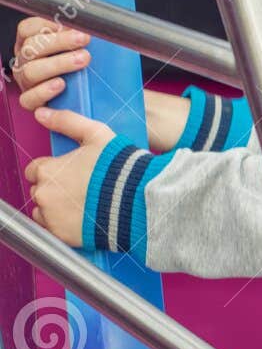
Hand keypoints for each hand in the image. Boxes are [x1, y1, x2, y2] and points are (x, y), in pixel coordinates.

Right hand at [10, 17, 91, 110]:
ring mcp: (26, 81)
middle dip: (60, 41)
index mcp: (31, 43)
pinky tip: (61, 85)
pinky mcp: (30, 101)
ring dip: (58, 64)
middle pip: (31, 47)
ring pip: (31, 70)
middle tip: (84, 39)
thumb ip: (78, 34)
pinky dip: (45, 91)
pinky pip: (30, 97)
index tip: (72, 24)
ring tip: (82, 60)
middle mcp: (25, 61)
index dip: (47, 24)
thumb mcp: (79, 47)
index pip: (28, 28)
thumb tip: (91, 22)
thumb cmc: (78, 66)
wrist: (78, 98)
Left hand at [24, 108, 117, 246]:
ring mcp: (52, 217)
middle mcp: (44, 194)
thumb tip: (41, 113)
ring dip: (57, 209)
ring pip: (44, 212)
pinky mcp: (63, 236)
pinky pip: (55, 231)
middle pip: (40, 191)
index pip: (36, 170)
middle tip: (82, 189)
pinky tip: (84, 219)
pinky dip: (65, 226)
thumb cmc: (119, 167)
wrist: (139, 201)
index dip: (54, 170)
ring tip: (84, 205)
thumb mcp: (97, 135)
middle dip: (55, 189)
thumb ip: (66, 121)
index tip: (71, 173)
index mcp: (47, 170)